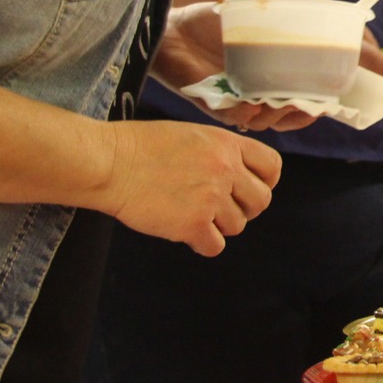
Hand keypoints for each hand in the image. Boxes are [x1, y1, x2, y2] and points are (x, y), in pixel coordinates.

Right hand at [93, 119, 280, 256]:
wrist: (110, 163)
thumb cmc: (141, 146)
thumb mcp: (191, 135)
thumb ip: (220, 153)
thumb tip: (238, 175)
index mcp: (227, 144)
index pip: (272, 166)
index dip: (264, 181)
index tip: (248, 189)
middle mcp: (226, 170)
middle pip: (261, 201)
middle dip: (244, 208)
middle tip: (221, 208)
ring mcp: (211, 198)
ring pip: (237, 226)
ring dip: (218, 225)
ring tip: (192, 214)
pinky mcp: (193, 224)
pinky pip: (215, 246)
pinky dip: (202, 243)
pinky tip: (185, 232)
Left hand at [150, 2, 320, 132]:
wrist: (171, 25)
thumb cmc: (213, 21)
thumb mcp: (256, 17)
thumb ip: (286, 20)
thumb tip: (325, 14)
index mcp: (267, 78)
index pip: (299, 102)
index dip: (316, 107)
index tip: (331, 102)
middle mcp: (252, 94)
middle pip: (284, 117)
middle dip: (300, 115)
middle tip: (310, 104)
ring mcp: (232, 100)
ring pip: (260, 121)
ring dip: (275, 116)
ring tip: (285, 103)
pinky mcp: (209, 102)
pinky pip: (229, 116)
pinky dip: (242, 114)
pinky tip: (251, 106)